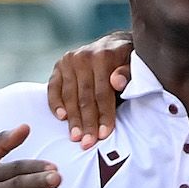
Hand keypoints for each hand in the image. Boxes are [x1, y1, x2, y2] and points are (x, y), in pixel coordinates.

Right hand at [45, 32, 131, 148]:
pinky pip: (53, 87)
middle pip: (85, 96)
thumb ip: (128, 73)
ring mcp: (69, 60)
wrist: (114, 44)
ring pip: (70, 95)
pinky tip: (61, 117)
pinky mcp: (58, 66)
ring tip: (76, 137)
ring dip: (73, 118)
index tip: (104, 135)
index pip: (102, 92)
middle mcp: (83, 56)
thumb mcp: (135, 64)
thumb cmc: (127, 61)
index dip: (104, 115)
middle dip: (87, 122)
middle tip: (88, 143)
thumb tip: (116, 82)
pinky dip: (55, 103)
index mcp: (104, 56)